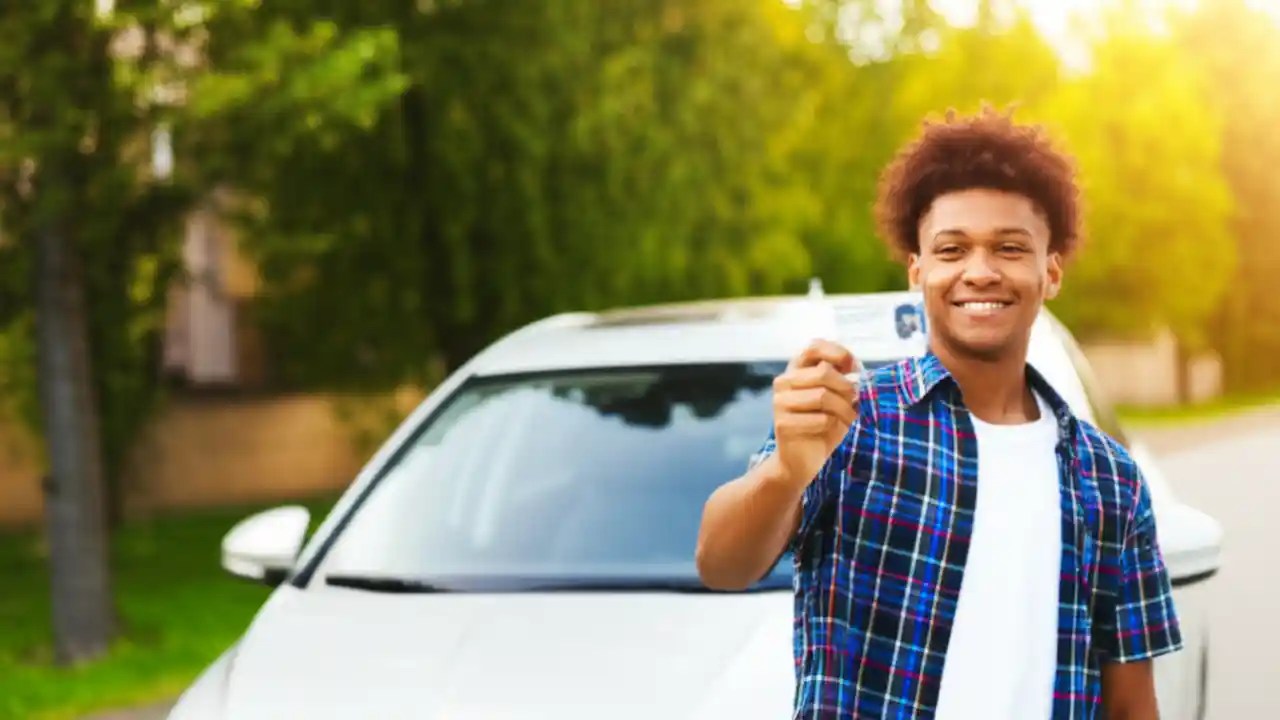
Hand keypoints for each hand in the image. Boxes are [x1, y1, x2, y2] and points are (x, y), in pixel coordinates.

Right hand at [771, 340, 858, 489]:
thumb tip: (854, 370)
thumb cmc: (822, 424)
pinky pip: (820, 420)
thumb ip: (841, 379)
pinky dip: (833, 427)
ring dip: (843, 410)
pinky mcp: (782, 423)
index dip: (837, 353)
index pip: (814, 347)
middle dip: (846, 389)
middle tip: (853, 403)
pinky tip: (830, 433)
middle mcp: (784, 382)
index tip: (852, 368)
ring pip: (824, 396)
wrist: (801, 460)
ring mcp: (780, 402)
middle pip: (824, 373)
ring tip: (846, 420)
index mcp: (796, 370)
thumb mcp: (836, 398)